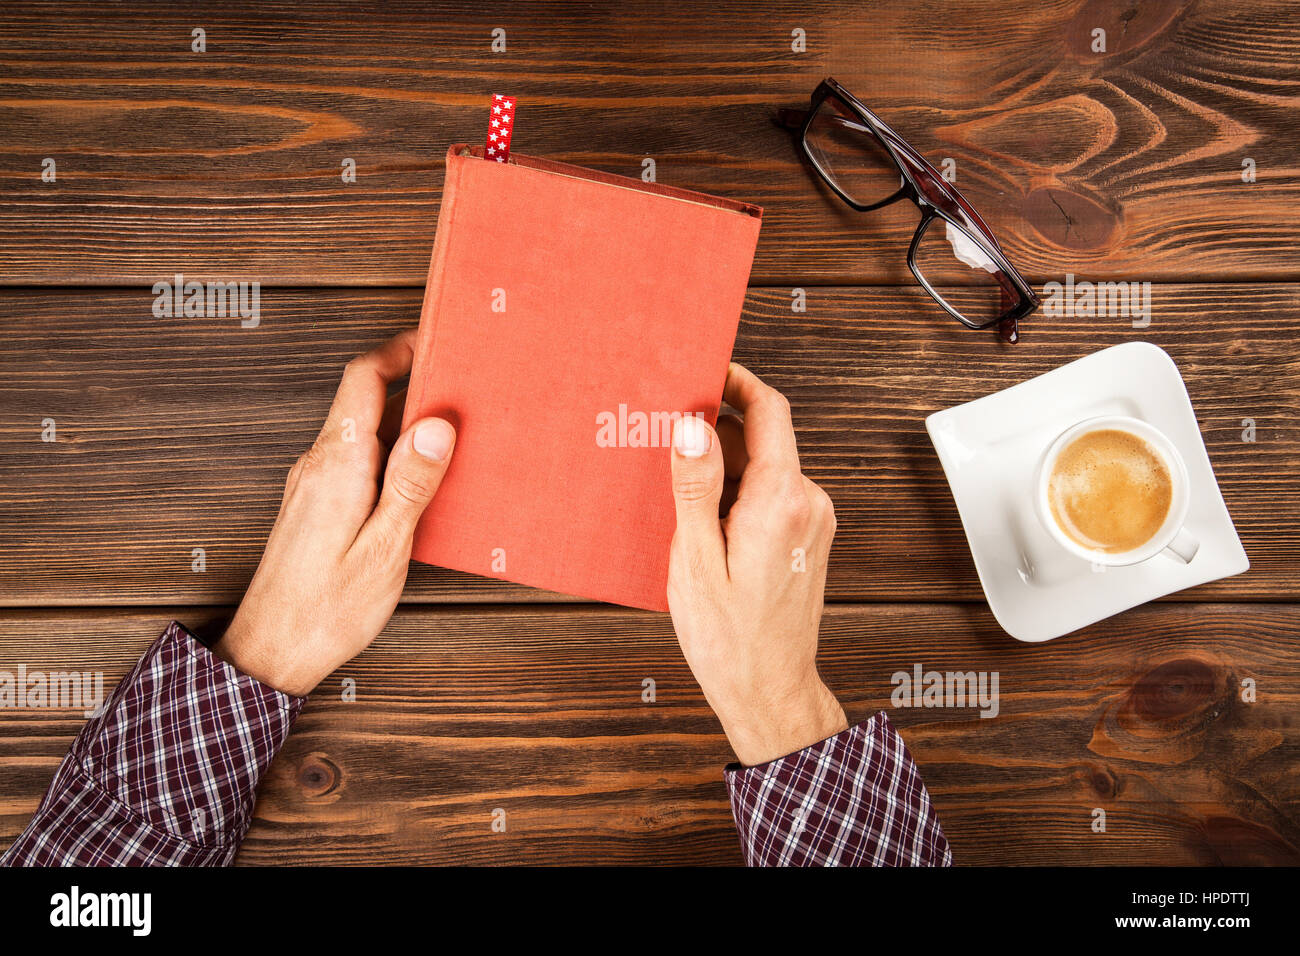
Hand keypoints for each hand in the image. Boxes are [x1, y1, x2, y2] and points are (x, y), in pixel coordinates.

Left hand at [215, 330, 454, 696]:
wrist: (272, 651)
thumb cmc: (327, 608)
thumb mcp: (385, 547)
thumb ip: (410, 482)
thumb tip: (436, 425)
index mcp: (338, 464)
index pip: (363, 378)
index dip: (398, 351)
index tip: (435, 341)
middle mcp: (318, 464)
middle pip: (365, 400)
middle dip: (413, 386)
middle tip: (461, 389)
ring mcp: (313, 483)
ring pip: (362, 432)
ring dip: (403, 424)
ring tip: (451, 435)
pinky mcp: (314, 504)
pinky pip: (356, 460)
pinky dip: (390, 455)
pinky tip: (418, 479)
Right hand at [667, 362, 847, 765]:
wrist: (770, 690)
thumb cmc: (730, 639)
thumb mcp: (693, 560)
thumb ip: (695, 487)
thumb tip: (692, 426)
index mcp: (781, 501)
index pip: (768, 409)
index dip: (736, 381)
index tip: (704, 371)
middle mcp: (808, 503)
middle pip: (762, 437)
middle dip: (715, 434)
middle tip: (667, 445)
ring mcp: (814, 520)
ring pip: (764, 467)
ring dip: (723, 471)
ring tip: (680, 504)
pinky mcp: (810, 536)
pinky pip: (772, 494)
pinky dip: (738, 496)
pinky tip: (704, 526)